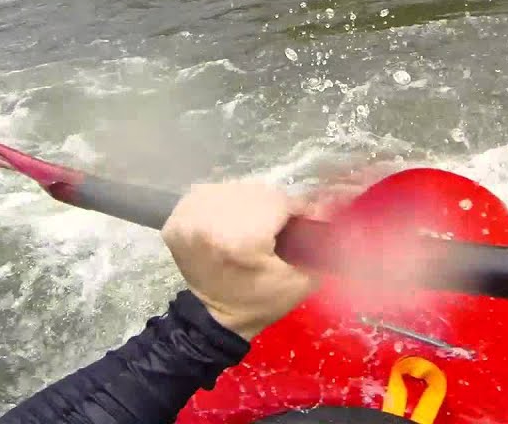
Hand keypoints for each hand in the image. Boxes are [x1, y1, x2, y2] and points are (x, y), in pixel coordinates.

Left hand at [162, 180, 317, 340]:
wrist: (215, 319)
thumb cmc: (260, 302)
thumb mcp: (301, 279)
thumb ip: (322, 242)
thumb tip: (333, 207)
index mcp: (241, 239)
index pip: (280, 202)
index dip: (297, 210)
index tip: (305, 221)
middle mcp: (209, 222)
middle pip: (256, 193)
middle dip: (272, 208)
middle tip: (277, 228)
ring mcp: (187, 219)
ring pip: (233, 188)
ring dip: (248, 202)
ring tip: (253, 225)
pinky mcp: (174, 221)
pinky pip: (209, 193)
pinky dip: (222, 202)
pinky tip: (229, 221)